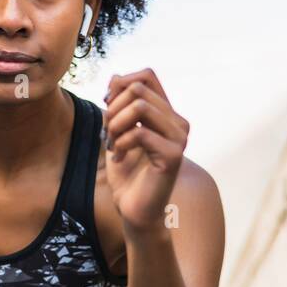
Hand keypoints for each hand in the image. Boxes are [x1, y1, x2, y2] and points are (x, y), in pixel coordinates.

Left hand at [103, 68, 189, 233]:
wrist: (134, 210)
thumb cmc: (127, 175)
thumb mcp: (116, 132)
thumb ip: (118, 105)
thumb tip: (116, 76)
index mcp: (167, 114)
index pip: (147, 76)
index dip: (121, 84)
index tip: (107, 107)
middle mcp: (178, 122)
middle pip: (139, 88)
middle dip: (113, 108)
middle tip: (107, 133)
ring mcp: (179, 138)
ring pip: (139, 105)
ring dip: (115, 123)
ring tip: (112, 143)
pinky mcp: (174, 155)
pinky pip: (140, 133)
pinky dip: (121, 143)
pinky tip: (119, 156)